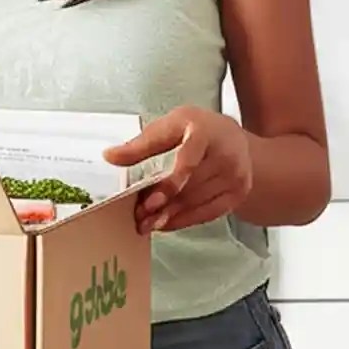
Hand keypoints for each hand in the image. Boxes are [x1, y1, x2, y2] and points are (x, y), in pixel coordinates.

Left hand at [103, 106, 253, 234]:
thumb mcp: (168, 125)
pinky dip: (185, 220)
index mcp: (204, 131)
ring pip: (196, 203)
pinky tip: (167, 223)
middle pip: (189, 187)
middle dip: (161, 204)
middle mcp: (225, 153)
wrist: (233, 137)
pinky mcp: (239, 192)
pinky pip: (209, 212)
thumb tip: (110, 156)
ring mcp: (236, 175)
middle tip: (139, 217)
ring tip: (148, 222)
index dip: (168, 185)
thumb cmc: (196, 128)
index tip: (149, 203)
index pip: (187, 161)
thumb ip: (140, 144)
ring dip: (170, 215)